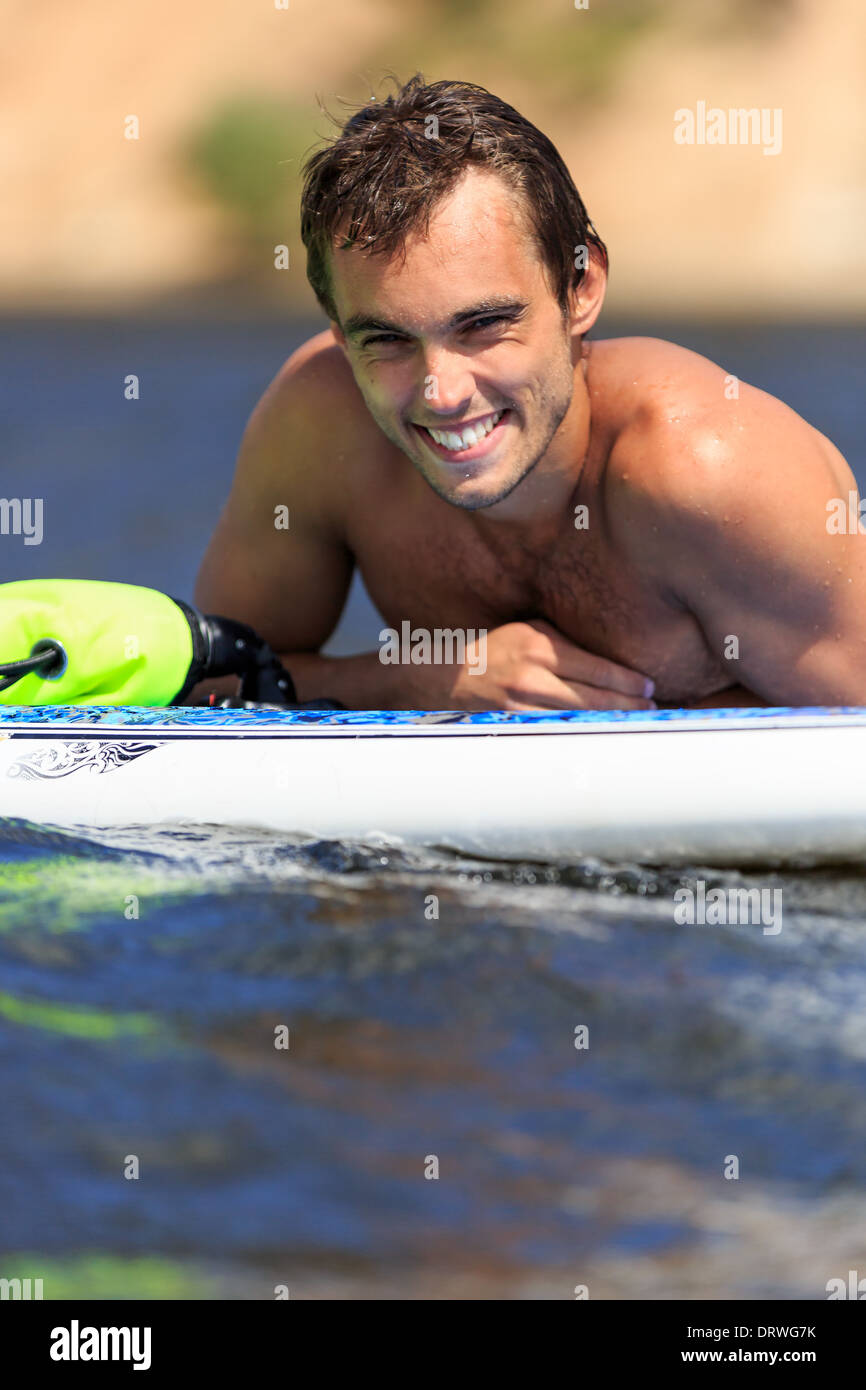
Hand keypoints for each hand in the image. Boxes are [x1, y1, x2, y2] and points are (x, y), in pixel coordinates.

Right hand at [442, 619, 655, 710]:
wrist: (455, 676)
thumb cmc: (501, 649)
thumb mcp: (532, 630)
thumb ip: (567, 641)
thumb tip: (612, 655)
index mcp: (541, 647)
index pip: (598, 668)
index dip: (629, 681)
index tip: (648, 686)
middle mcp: (532, 676)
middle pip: (595, 697)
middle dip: (628, 704)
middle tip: (652, 707)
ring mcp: (523, 704)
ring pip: (580, 717)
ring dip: (611, 720)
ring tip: (635, 720)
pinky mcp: (516, 723)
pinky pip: (559, 729)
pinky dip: (584, 730)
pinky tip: (601, 729)